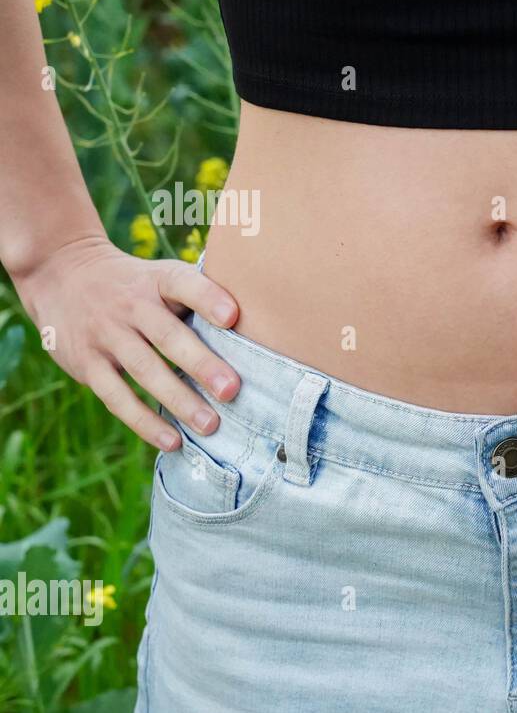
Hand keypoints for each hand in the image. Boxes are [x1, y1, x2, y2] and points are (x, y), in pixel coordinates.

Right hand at [14, 236, 240, 450]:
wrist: (60, 273)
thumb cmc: (136, 284)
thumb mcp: (161, 276)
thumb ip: (199, 295)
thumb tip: (261, 323)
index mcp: (157, 281)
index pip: (183, 284)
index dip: (208, 298)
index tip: (233, 317)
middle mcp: (130, 306)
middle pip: (168, 336)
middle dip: (201, 364)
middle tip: (232, 390)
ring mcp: (106, 335)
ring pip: (144, 370)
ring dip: (179, 400)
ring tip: (211, 425)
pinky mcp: (86, 363)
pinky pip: (116, 396)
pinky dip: (144, 421)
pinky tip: (172, 439)